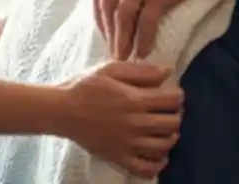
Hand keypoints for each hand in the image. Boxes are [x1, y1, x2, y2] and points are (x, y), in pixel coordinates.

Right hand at [57, 60, 182, 178]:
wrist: (62, 111)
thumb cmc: (85, 86)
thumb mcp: (111, 69)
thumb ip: (141, 71)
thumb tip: (168, 71)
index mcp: (135, 100)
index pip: (173, 101)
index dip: (177, 95)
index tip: (171, 94)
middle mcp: (135, 124)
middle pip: (172, 123)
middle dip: (175, 115)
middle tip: (167, 111)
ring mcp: (128, 144)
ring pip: (164, 146)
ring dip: (170, 136)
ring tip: (163, 129)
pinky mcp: (119, 157)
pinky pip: (146, 168)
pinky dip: (158, 164)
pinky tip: (158, 154)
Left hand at [94, 0, 228, 59]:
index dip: (99, 16)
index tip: (106, 32)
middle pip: (107, 7)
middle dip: (109, 32)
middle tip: (114, 50)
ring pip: (122, 17)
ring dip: (122, 40)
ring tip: (125, 57)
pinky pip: (146, 23)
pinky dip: (143, 40)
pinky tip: (144, 52)